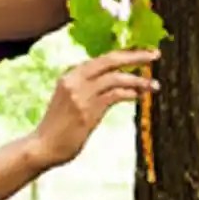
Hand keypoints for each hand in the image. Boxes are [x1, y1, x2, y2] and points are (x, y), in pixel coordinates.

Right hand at [29, 48, 159, 169]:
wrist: (43, 146)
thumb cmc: (58, 127)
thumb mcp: (69, 100)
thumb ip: (86, 88)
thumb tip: (114, 84)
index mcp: (70, 75)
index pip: (102, 58)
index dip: (124, 53)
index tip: (142, 53)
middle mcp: (74, 80)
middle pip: (110, 60)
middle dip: (135, 56)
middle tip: (155, 55)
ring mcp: (80, 95)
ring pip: (116, 78)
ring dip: (138, 81)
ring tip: (154, 85)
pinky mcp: (87, 111)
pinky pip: (115, 96)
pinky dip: (130, 94)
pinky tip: (139, 96)